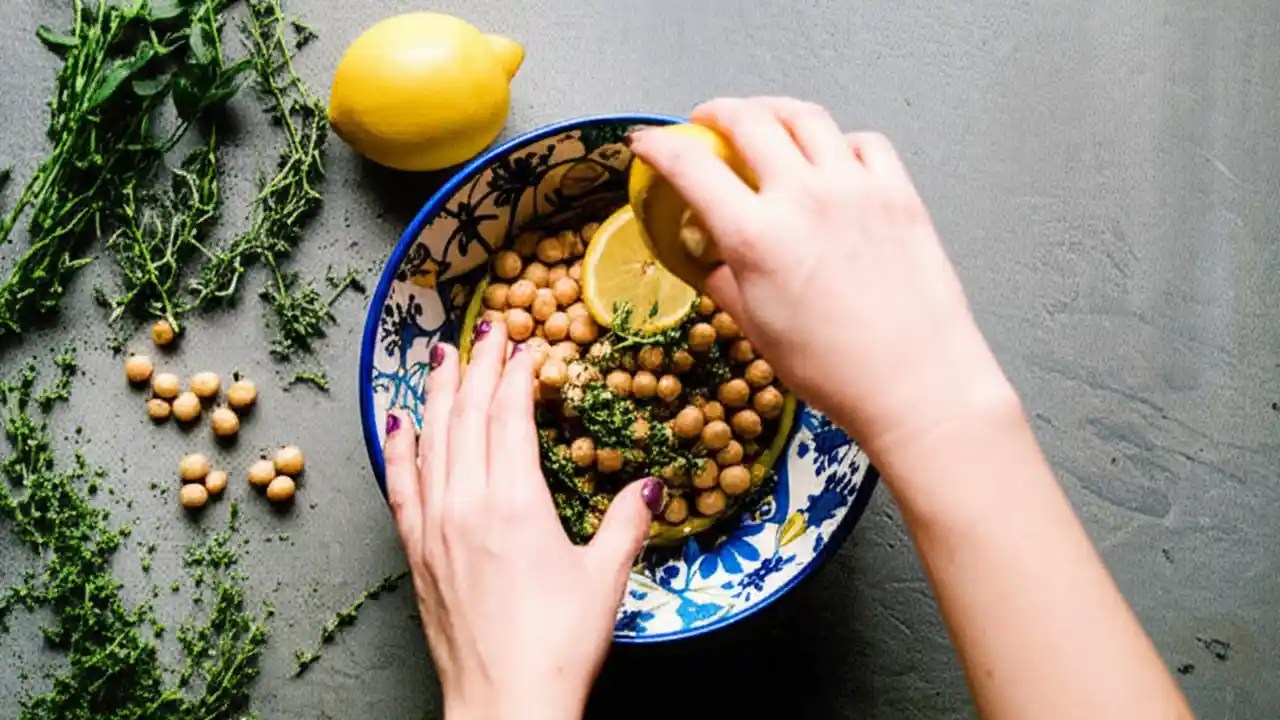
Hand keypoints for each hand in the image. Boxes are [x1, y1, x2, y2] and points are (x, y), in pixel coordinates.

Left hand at [382, 319, 661, 719]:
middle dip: (476, 367)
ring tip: (439, 355)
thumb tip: (649, 487)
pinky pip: (401, 484)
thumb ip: (625, 524)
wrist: (505, 703)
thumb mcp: (604, 579)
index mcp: (515, 502)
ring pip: (430, 439)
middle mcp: (466, 504)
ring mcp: (433, 526)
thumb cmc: (558, 644)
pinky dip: (400, 447)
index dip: (515, 374)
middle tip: (487, 330)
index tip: (525, 346)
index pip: (508, 416)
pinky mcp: (416, 551)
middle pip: (466, 415)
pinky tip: (398, 421)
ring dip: (435, 392)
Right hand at [629, 97, 1013, 456]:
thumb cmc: (838, 370)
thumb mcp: (758, 328)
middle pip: (749, 119)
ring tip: (763, 122)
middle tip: (706, 122)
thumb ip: (725, 280)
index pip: (691, 167)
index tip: (649, 144)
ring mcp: (856, 190)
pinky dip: (838, 141)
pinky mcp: (898, 194)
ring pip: (805, 116)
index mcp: (758, 238)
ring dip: (774, 111)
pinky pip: (863, 142)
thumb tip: (708, 259)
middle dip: (716, 112)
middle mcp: (805, 200)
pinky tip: (830, 159)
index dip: (659, 147)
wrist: (915, 384)